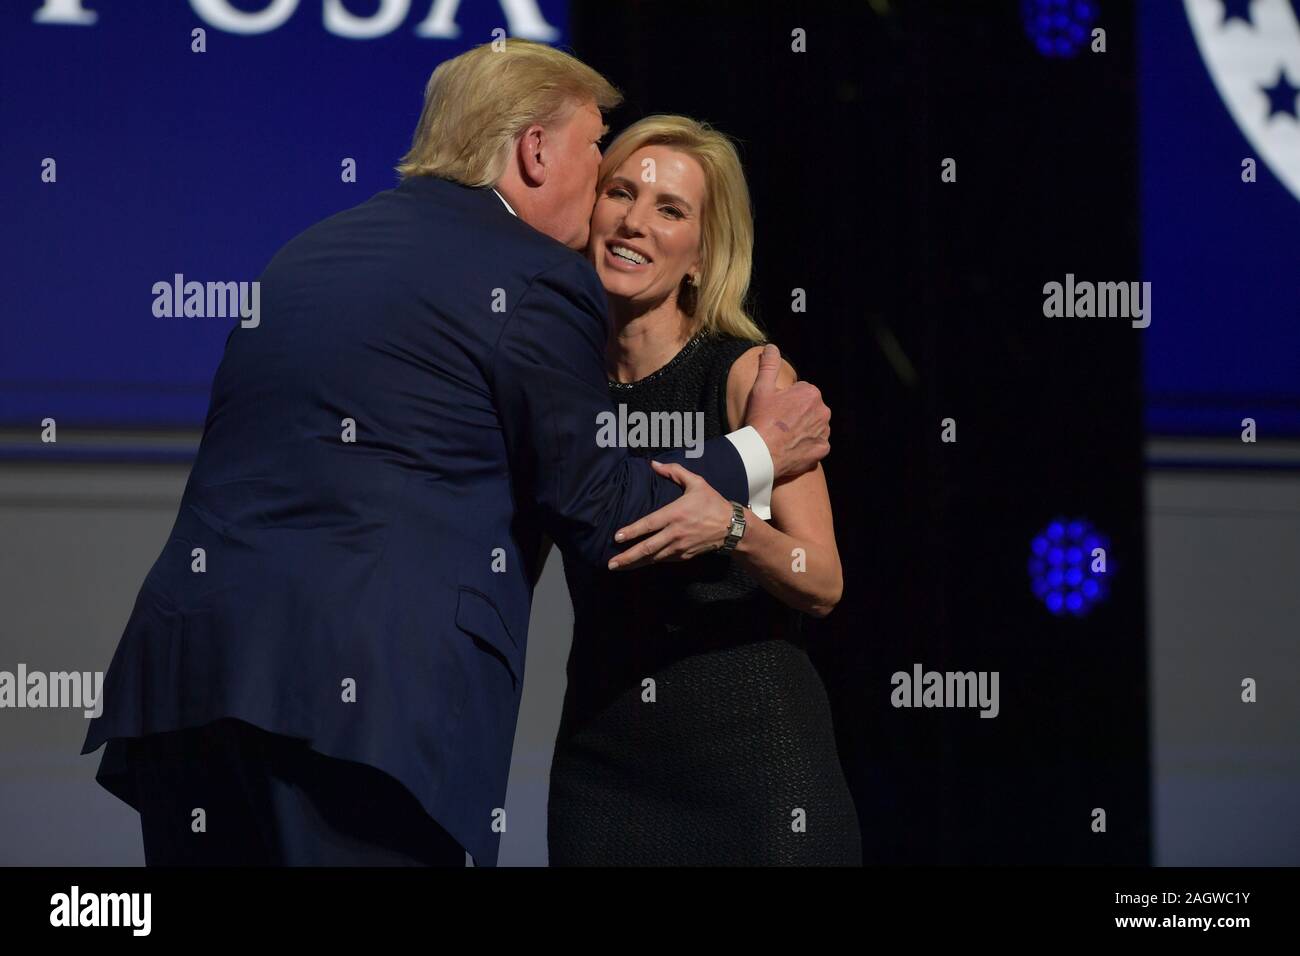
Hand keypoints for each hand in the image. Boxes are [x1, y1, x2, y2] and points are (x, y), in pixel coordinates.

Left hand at [608, 460, 732, 569]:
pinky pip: (664, 560)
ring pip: (653, 558)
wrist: (732, 528)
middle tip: (610, 563)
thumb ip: (674, 472)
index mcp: (675, 514)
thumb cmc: (712, 503)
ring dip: (635, 563)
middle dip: (627, 557)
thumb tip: (654, 464)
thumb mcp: (696, 482)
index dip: (632, 531)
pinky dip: (650, 562)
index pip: (649, 524)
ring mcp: (680, 547)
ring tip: (618, 567)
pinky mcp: (685, 556)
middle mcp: (675, 533)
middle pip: (648, 548)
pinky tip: (638, 564)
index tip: (617, 537)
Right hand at [742, 343, 829, 478]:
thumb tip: (772, 347)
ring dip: (803, 429)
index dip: (786, 401)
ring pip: (814, 426)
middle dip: (797, 414)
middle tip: (778, 424)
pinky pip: (817, 445)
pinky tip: (792, 448)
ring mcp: (824, 432)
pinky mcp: (822, 449)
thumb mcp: (761, 388)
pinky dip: (807, 446)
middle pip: (810, 409)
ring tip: (784, 437)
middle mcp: (823, 411)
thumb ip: (769, 365)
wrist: (761, 454)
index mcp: (811, 393)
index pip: (801, 393)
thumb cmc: (760, 420)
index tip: (775, 410)